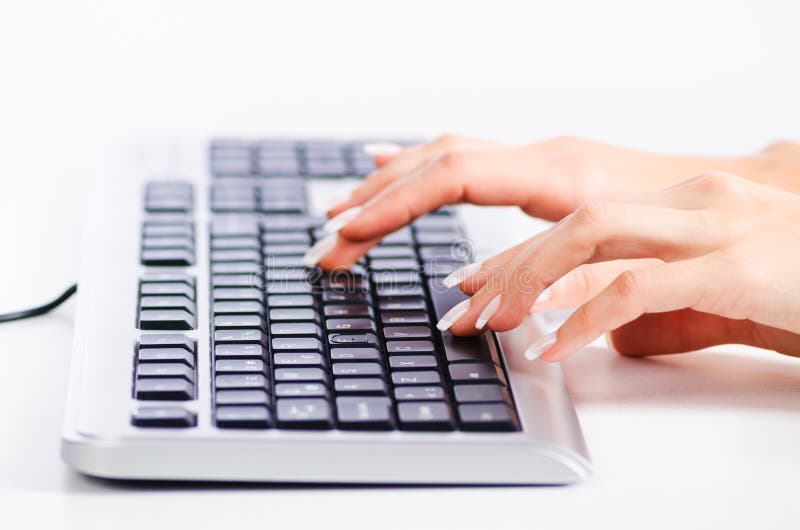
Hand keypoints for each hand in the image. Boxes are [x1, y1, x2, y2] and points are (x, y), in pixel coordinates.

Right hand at [310, 134, 776, 267]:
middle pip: (436, 164)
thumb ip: (549, 283)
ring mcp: (544, 159)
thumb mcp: (626, 272)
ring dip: (390, 184)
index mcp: (562, 178)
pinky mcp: (545, 170)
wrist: (745, 204)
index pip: (452, 176)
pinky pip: (470, 160)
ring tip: (343, 211)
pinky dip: (423, 167)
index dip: (392, 204)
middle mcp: (546, 158)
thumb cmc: (697, 242)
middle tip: (327, 240)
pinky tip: (390, 166)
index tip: (347, 233)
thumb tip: (476, 301)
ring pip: (447, 155)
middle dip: (374, 203)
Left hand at [438, 172, 799, 360]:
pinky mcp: (737, 265)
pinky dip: (585, 317)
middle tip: (461, 311)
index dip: (517, 252)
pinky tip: (554, 347)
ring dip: (532, 281)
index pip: (577, 223)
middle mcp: (690, 201)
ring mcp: (714, 226)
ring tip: (491, 322)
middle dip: (507, 266)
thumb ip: (654, 304)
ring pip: (594, 236)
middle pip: (572, 223)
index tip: (470, 283)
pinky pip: (639, 285)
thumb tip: (598, 331)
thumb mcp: (714, 293)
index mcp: (680, 202)